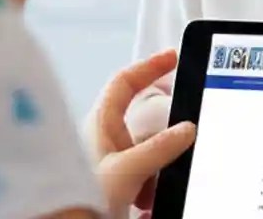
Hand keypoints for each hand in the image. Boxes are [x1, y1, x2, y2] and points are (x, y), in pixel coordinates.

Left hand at [90, 51, 195, 217]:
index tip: (172, 57)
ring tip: (155, 190)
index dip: (148, 66)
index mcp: (101, 124)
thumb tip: (186, 129)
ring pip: (150, 156)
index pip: (125, 83)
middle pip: (146, 125)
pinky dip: (152, 192)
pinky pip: (146, 181)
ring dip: (159, 172)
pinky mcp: (119, 188)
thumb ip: (158, 149)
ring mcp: (113, 165)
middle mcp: (106, 141)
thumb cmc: (75, 199)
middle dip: (165, 140)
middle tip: (182, 145)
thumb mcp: (125, 170)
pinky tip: (149, 206)